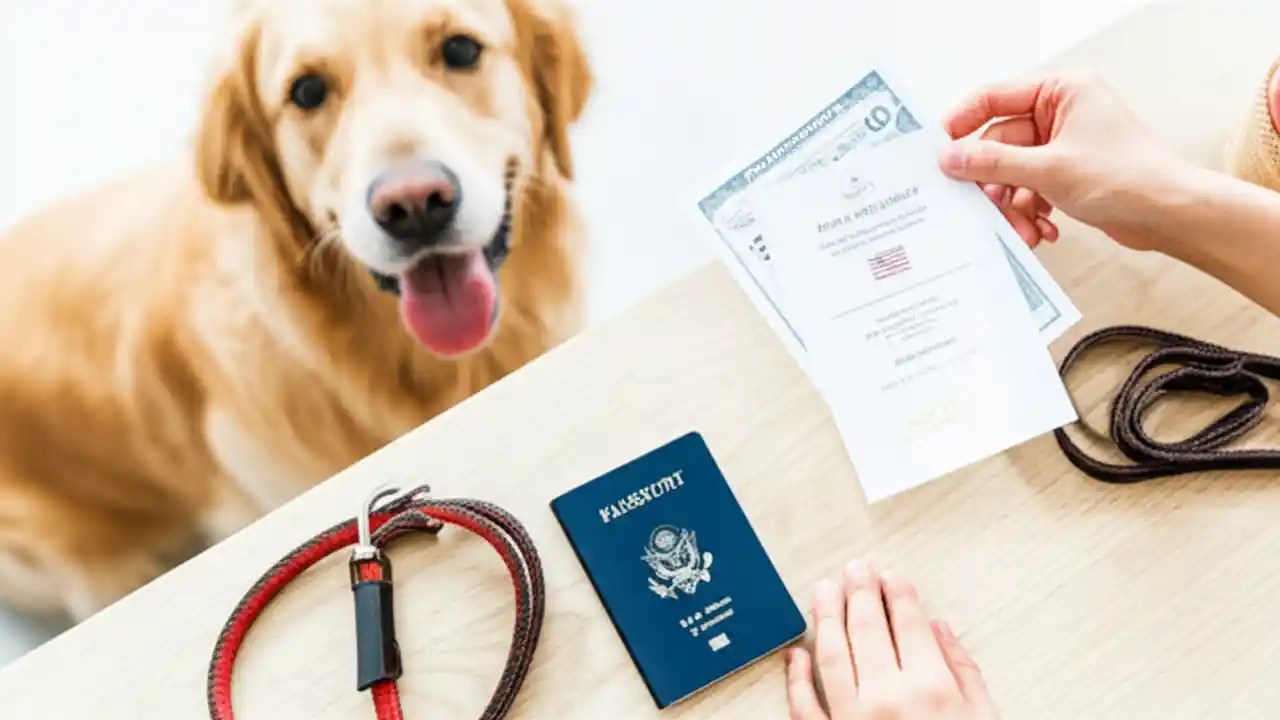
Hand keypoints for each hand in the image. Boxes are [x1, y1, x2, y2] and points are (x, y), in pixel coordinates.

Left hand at [786, 560, 997, 719]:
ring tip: (822, 590)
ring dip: (825, 618)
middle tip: (854, 568)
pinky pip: (805, 707)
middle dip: (860, 592)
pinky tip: (795, 653)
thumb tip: (942, 630)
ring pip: (831, 656)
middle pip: (868, 629)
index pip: (909, 624)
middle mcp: (888, 700)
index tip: (890, 575)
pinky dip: (796, 678)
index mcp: (932, 690)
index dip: (898, 594)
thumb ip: (966, 675)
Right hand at [937, 72, 1196, 249]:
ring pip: (1012, 173)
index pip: (993, 97)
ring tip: (1021, 230)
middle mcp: (1061, 112)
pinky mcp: (1068, 173)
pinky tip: (1042, 231)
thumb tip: (949, 158)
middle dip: (993, 184)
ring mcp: (1064, 144)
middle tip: (978, 208)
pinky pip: (1030, 189)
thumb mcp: (1049, 169)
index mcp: (1061, 91)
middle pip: (999, 144)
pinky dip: (1031, 212)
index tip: (935, 151)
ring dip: (1013, 205)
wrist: (1173, 216)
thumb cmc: (1127, 178)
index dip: (960, 123)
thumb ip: (993, 162)